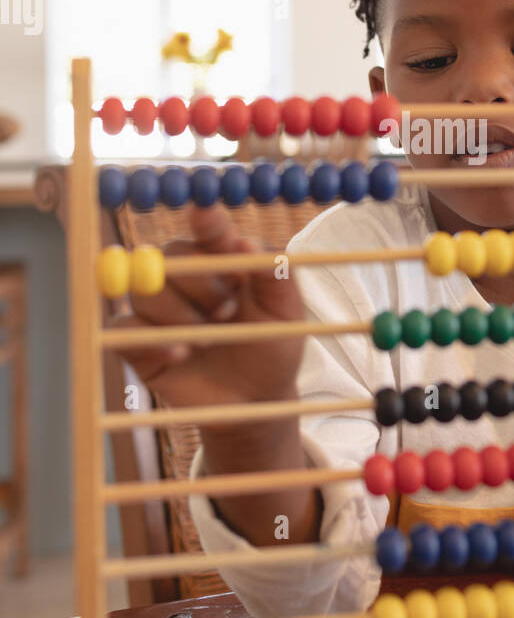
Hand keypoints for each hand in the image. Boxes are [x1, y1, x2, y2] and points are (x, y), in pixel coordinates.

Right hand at [107, 203, 319, 545]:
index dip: (205, 221)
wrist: (255, 400)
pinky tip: (182, 354)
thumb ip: (275, 276)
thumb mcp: (286, 313)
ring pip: (144, 288)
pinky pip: (122, 326)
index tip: (206, 217)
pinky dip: (152, 339)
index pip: (208, 230)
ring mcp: (158, 308)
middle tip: (226, 312)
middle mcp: (185, 277)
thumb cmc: (272, 347)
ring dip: (177, 313)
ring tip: (207, 340)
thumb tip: (245, 241)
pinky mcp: (137, 340)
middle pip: (168, 256)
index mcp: (222, 260)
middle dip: (198, 283)